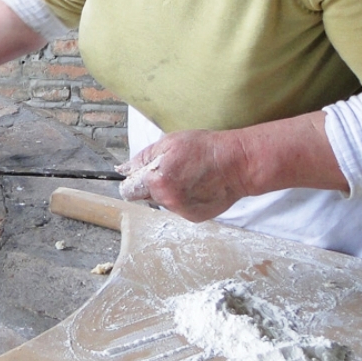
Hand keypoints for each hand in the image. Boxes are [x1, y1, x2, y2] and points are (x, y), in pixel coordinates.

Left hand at [116, 129, 247, 222]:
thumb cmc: (204, 149)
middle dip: (152, 185)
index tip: (139, 176)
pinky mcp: (194, 217)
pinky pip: (179, 208)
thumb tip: (124, 170)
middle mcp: (166, 200)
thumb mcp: (169, 142)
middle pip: (145, 197)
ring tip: (188, 176)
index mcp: (156, 180)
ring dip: (168, 192)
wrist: (237, 164)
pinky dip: (184, 199)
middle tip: (171, 171)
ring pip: (163, 202)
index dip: (132, 181)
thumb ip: (143, 158)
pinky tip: (197, 186)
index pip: (127, 191)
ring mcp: (181, 211)